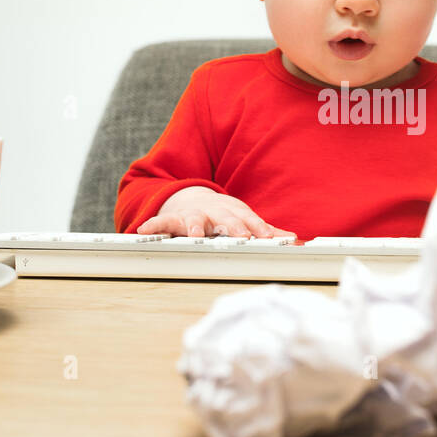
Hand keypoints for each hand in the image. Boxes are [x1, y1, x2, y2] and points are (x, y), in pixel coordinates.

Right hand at [136, 186, 296, 238]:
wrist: (192, 197)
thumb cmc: (222, 213)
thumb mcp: (244, 218)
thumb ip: (266, 230)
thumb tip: (293, 238)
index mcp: (235, 214)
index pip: (250, 222)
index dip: (260, 230)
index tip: (269, 239)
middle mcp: (216, 213)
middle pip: (227, 220)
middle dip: (234, 228)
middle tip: (240, 238)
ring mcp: (194, 215)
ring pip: (195, 221)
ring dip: (195, 227)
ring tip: (196, 235)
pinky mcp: (173, 218)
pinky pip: (162, 222)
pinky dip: (153, 225)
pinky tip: (143, 230)